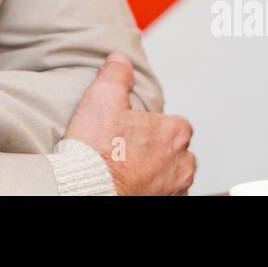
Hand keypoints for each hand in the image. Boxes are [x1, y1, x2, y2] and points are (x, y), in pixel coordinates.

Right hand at [62, 53, 194, 194]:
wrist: (87, 190)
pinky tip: (132, 185)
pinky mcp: (163, 205)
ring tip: (130, 169)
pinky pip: (165, 195)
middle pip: (178, 152)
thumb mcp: (102, 96)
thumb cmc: (97, 151)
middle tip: (131, 149)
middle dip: (159, 150)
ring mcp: (173, 189)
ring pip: (174, 177)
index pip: (177, 124)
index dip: (154, 124)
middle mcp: (180, 164)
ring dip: (158, 173)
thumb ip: (116, 74)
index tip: (135, 127)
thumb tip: (120, 61)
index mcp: (174, 133)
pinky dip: (152, 190)